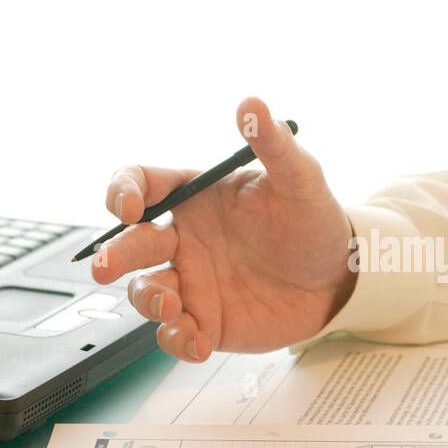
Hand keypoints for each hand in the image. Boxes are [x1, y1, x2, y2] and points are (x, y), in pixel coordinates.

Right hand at [92, 97, 355, 360]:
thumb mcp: (300, 179)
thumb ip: (274, 145)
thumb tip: (252, 105)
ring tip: (169, 304)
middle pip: (130, 243)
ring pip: (146, 291)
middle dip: (113, 254)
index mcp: (194, 197)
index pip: (140, 185)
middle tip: (106, 266)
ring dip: (146, 298)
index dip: (122, 192)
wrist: (341, 276)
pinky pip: (176, 334)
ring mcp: (191, 282)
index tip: (127, 207)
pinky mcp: (206, 322)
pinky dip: (176, 340)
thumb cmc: (313, 221)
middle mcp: (183, 239)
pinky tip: (195, 342)